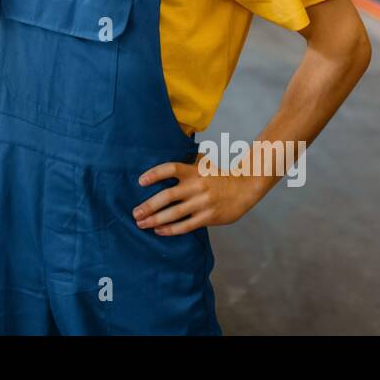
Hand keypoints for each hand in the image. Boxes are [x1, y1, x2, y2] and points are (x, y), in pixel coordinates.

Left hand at [130, 157, 261, 233]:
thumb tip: (168, 150)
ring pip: (174, 213)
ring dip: (155, 220)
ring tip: (141, 223)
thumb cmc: (219, 176)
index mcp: (194, 171)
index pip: (171, 169)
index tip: (140, 181)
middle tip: (135, 212)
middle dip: (148, 206)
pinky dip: (171, 229)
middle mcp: (196, 186)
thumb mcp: (204, 163)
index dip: (154, 174)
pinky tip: (159, 230)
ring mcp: (202, 203)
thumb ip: (187, 160)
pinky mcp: (208, 217)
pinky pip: (186, 225)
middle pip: (167, 196)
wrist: (245, 189)